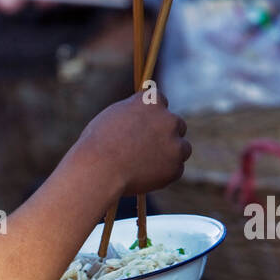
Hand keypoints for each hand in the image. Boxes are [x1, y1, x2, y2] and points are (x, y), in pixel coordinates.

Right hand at [75, 91, 190, 196]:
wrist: (99, 170)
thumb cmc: (96, 145)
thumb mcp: (112, 118)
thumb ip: (132, 115)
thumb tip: (140, 119)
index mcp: (151, 102)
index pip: (160, 102)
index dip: (152, 115)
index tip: (145, 125)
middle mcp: (168, 119)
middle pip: (176, 124)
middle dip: (166, 135)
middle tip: (148, 149)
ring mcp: (175, 144)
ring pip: (182, 148)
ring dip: (170, 154)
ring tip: (147, 165)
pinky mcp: (175, 167)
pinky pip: (175, 170)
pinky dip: (163, 174)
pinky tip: (144, 177)